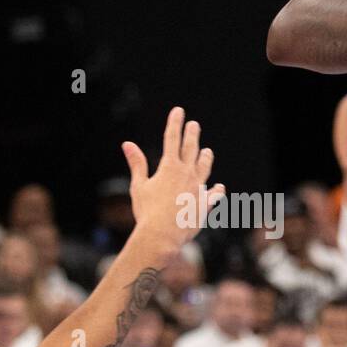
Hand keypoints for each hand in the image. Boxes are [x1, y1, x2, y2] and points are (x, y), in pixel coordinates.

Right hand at [122, 107, 224, 261]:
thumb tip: (127, 144)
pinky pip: (213, 195)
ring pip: (204, 168)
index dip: (175, 123)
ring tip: (207, 151)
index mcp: (170, 167)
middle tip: (194, 125)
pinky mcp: (204, 204)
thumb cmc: (147, 211)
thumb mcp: (139, 186)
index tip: (178, 111)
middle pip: (191, 149)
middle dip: (192, 135)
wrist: (162, 235)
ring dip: (206, 158)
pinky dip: (216, 190)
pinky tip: (219, 187)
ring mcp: (198, 188)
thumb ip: (137, 164)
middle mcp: (187, 174)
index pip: (172, 138)